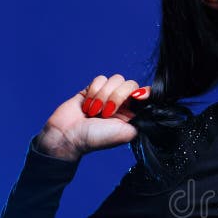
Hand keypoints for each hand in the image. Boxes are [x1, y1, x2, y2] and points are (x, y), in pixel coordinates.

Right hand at [36, 74, 151, 159]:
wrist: (68, 136)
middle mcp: (122, 104)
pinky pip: (100, 79)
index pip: (145, 95)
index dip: (143, 93)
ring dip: (104, 95)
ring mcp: (107, 95)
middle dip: (117, 96)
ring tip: (95, 111)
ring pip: (115, 79)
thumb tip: (150, 105)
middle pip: (131, 84)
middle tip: (106, 112)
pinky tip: (87, 105)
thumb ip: (141, 119)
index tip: (138, 97)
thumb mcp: (126, 133)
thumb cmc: (96, 139)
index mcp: (133, 114)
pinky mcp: (92, 89)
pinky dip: (94, 91)